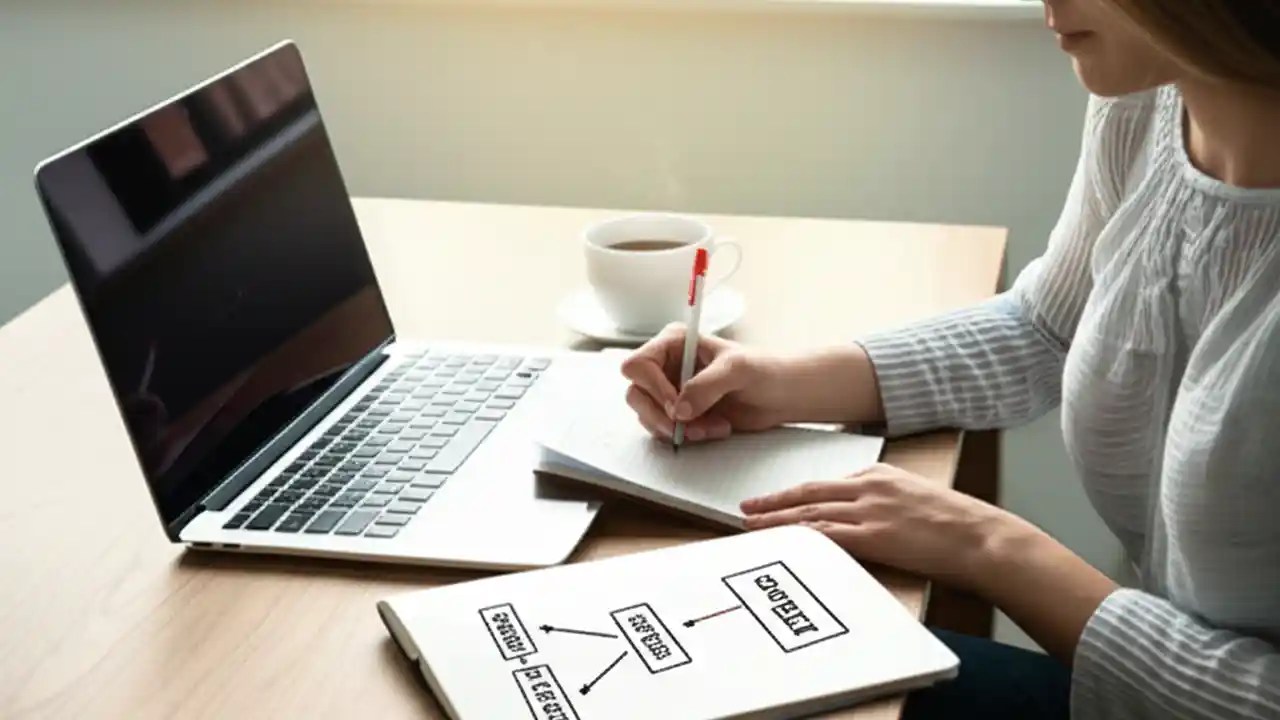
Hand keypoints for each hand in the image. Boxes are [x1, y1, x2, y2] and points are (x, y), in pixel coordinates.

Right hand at [620, 323, 789, 443]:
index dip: (653, 387)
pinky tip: (713, 429)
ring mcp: (670, 391)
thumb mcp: (736, 370)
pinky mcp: (679, 414)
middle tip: (687, 425)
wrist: (782, 394)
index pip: (638, 364)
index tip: (677, 404)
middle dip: (661, 415)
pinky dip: (686, 436)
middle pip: (635, 394)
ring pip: (647, 416)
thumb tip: (680, 410)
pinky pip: (664, 430)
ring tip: (710, 427)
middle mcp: (666, 366)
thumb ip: (706, 386)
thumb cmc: (764, 370)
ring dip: (678, 429)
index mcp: (674, 343)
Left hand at [740, 463, 1015, 590]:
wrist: (981, 538)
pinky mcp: (872, 536)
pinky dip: (799, 537)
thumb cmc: (957, 524)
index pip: (828, 482)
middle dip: (774, 500)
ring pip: (808, 512)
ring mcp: (869, 511)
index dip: (797, 492)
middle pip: (808, 492)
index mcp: (879, 474)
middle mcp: (869, 487)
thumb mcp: (916, 496)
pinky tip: (782, 541)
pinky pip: (824, 535)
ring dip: (776, 520)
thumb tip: (862, 512)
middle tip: (747, 506)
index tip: (779, 498)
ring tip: (751, 525)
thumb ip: (885, 499)